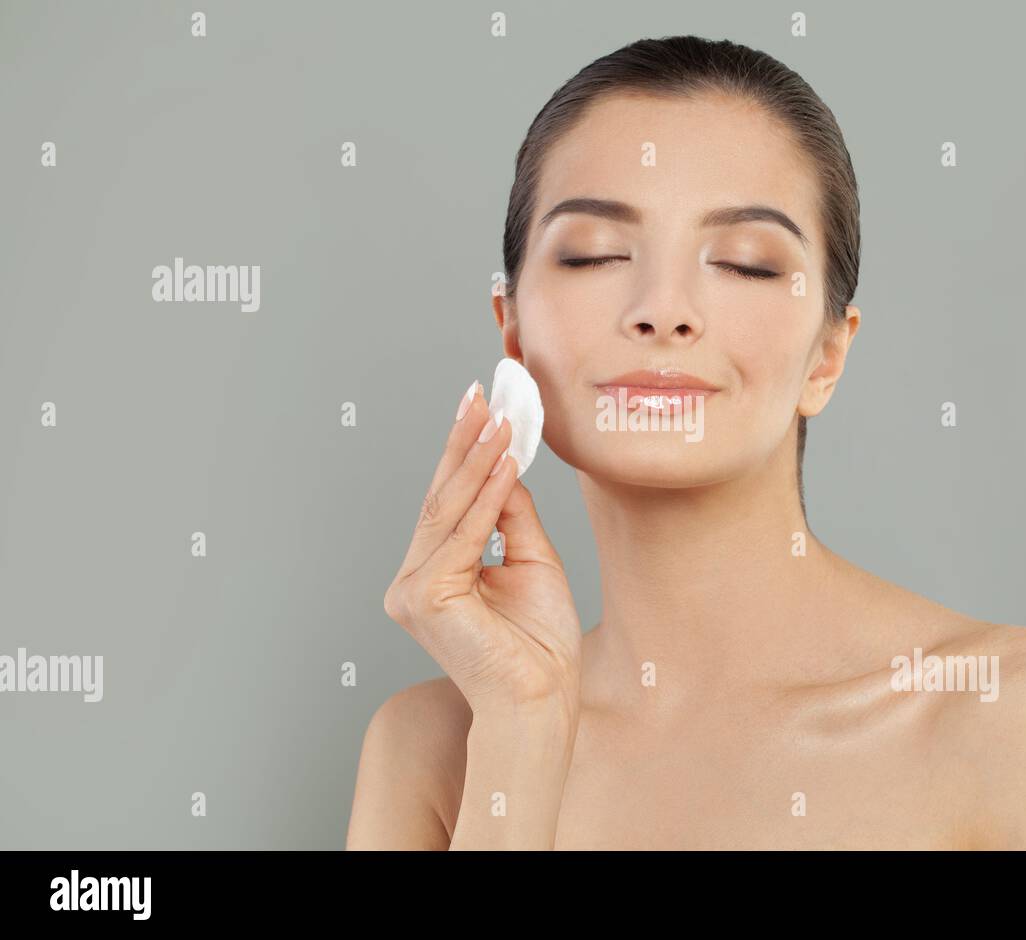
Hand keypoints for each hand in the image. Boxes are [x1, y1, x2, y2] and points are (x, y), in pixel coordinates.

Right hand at [383, 379, 581, 721]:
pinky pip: (462, 535)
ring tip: (498, 418)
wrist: (542, 701)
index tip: (481, 405)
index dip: (464, 452)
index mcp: (432, 573)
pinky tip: (504, 463)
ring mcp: (412, 591)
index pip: (448, 503)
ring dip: (476, 459)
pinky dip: (486, 496)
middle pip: (441, 499)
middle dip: (463, 442)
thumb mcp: (531, 561)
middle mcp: (413, 581)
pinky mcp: (425, 599)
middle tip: (481, 393)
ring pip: (448, 511)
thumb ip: (511, 515)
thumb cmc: (538, 645)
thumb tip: (505, 463)